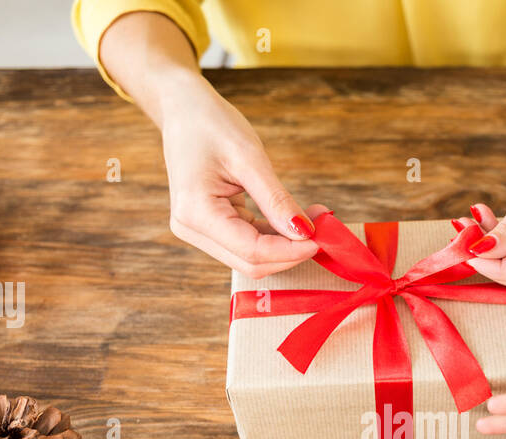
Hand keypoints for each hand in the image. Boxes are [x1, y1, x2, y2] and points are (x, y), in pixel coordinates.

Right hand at [161, 82, 319, 275]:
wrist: (183, 109)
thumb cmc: (210, 124)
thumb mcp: (249, 158)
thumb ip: (276, 200)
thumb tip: (304, 233)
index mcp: (196, 213)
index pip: (252, 251)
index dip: (290, 250)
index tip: (321, 238)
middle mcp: (191, 229)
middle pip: (251, 262)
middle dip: (289, 252)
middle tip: (322, 230)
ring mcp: (198, 230)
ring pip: (250, 257)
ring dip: (284, 246)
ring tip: (313, 220)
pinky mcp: (209, 226)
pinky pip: (247, 242)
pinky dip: (273, 236)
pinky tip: (294, 220)